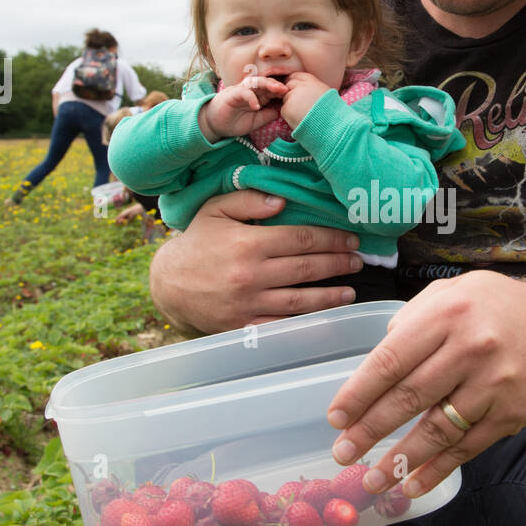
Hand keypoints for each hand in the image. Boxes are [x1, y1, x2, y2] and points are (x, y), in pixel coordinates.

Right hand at [148, 188, 364, 334]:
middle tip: (358, 261)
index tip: (351, 239)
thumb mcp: (215, 210)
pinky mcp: (243, 326)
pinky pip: (281, 327)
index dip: (331, 239)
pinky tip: (323, 320)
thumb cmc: (197, 243)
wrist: (168, 284)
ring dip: (329, 297)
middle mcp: (251, 274)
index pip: (302, 239)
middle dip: (337, 264)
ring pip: (299, 301)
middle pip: (306, 269)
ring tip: (349, 292)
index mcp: (248, 243)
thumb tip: (283, 200)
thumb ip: (248, 199)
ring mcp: (248, 303)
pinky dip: (304, 325)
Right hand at [199, 76, 288, 140]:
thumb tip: (282, 112)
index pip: (273, 90)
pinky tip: (257, 106)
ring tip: (278, 91)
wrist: (216, 124)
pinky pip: (243, 92)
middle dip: (279, 85)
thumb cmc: (236, 121)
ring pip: (257, 83)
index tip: (294, 96)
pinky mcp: (232, 94)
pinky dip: (251, 98)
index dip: (282, 92)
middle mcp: (251, 91)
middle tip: (289, 89)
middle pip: (267, 83)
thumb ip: (268, 115)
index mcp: (259, 96)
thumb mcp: (256, 121)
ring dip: (268, 85)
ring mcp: (242, 91)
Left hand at [279, 72, 331, 127]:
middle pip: (288, 84)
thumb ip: (313, 88)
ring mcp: (293, 96)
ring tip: (303, 115)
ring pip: (285, 98)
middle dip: (290, 93)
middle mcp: (302, 86)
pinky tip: (300, 120)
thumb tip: (306, 88)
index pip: (296, 75)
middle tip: (297, 105)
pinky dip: (289, 116)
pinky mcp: (287, 108)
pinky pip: (284, 111)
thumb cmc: (331, 113)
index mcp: (312, 81)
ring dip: (290, 106)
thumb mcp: (326, 94)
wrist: (330, 127)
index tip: (297, 90)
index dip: (294, 83)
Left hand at [324, 271, 525, 497]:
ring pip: (437, 429)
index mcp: (446, 314)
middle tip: (342, 454)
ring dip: (400, 459)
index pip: (390, 360)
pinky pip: (467, 447)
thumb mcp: (454, 292)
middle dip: (369, 430)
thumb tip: (379, 361)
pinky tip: (412, 483)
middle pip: (408, 397)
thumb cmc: (500, 307)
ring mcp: (493, 384)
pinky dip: (437, 469)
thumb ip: (413, 319)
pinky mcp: (512, 413)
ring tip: (372, 479)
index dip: (358, 394)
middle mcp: (469, 348)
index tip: (336, 418)